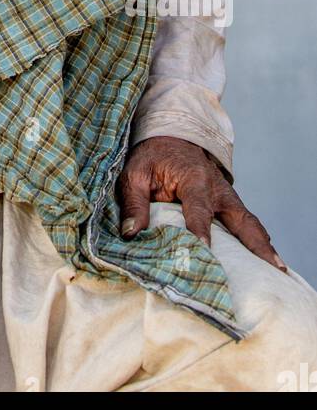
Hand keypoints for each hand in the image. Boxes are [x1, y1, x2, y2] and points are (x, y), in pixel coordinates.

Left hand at [117, 135, 286, 272]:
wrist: (171, 137)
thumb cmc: (152, 157)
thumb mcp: (135, 173)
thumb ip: (134, 203)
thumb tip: (131, 233)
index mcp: (194, 179)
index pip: (198, 209)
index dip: (200, 230)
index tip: (204, 250)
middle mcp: (217, 190)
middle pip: (241, 219)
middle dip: (255, 244)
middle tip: (271, 267)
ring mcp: (228, 198)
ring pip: (250, 224)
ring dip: (263, 247)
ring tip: (277, 271)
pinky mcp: (229, 205)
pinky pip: (247, 225)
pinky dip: (258, 243)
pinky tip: (266, 264)